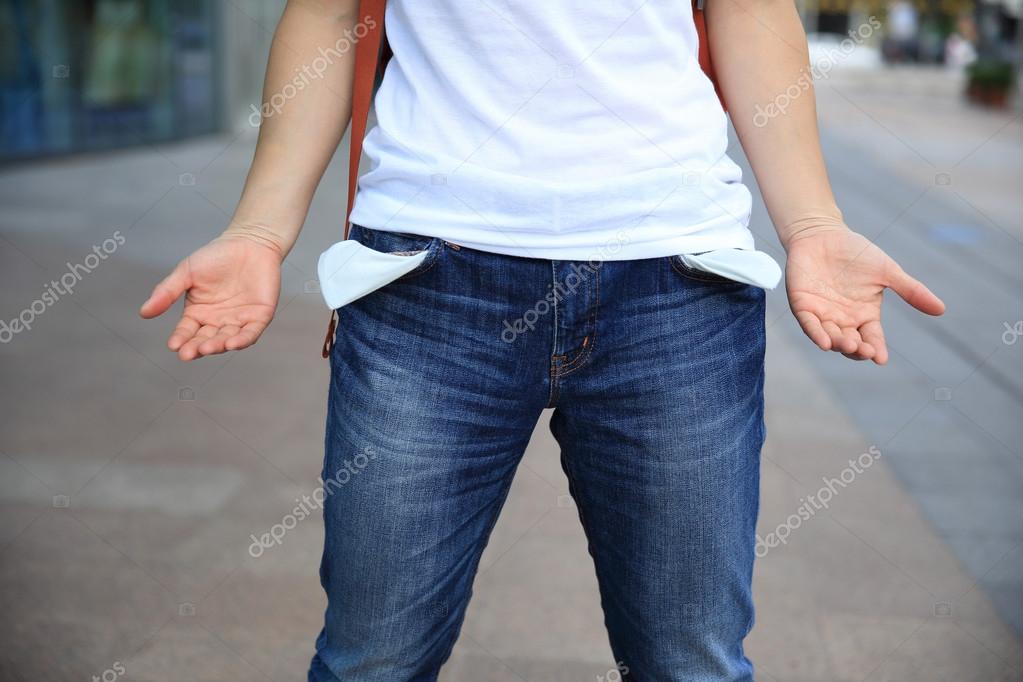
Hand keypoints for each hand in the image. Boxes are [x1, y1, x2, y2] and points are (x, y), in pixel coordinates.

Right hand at [140, 237, 281, 360]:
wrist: (248, 242)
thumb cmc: (215, 256)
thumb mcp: (186, 273)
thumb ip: (167, 292)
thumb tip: (143, 313)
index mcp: (198, 313)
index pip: (187, 332)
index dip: (180, 339)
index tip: (173, 345)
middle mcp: (217, 321)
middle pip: (206, 340)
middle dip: (197, 348)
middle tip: (188, 353)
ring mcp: (239, 320)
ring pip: (227, 339)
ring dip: (217, 346)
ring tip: (207, 348)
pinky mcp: (260, 316)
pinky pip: (251, 332)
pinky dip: (242, 339)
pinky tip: (232, 344)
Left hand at [785, 227, 944, 364]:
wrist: (823, 234)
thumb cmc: (856, 253)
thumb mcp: (887, 272)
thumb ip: (911, 290)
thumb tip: (941, 309)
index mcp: (865, 315)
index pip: (872, 338)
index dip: (876, 349)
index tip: (881, 359)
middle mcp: (843, 320)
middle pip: (852, 342)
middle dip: (857, 349)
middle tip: (864, 350)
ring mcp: (822, 314)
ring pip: (831, 337)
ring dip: (839, 344)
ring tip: (849, 345)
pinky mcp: (803, 305)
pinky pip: (809, 324)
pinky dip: (816, 334)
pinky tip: (824, 342)